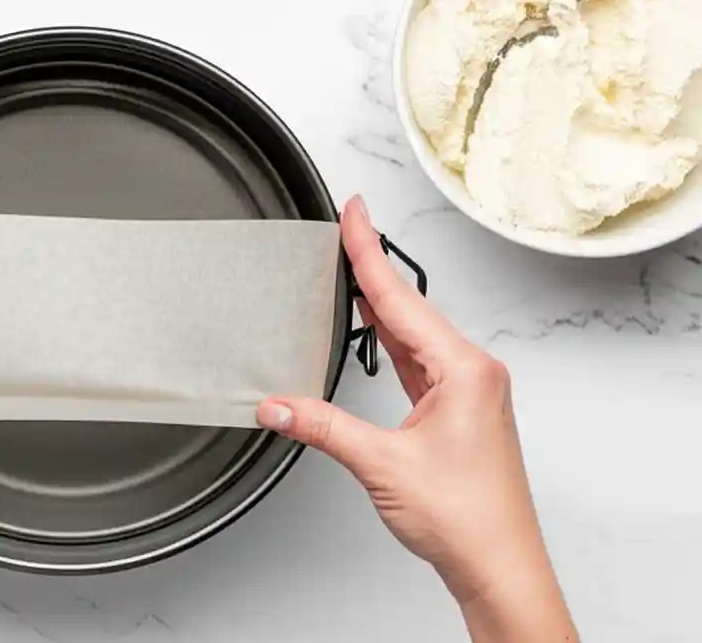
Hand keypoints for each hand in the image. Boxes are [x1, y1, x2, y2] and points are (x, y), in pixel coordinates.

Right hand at [257, 197, 576, 642]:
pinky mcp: (457, 410)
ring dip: (381, 302)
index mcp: (463, 370)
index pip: (401, 298)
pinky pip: (418, 359)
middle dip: (373, 266)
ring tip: (351, 269)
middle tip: (346, 228)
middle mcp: (471, 372)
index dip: (370, 252)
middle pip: (409, 306)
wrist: (499, 564)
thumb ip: (322, 427)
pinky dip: (391, 338)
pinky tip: (375, 329)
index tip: (355, 212)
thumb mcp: (381, 464)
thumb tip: (276, 404)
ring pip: (414, 332)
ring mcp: (467, 391)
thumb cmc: (466, 518)